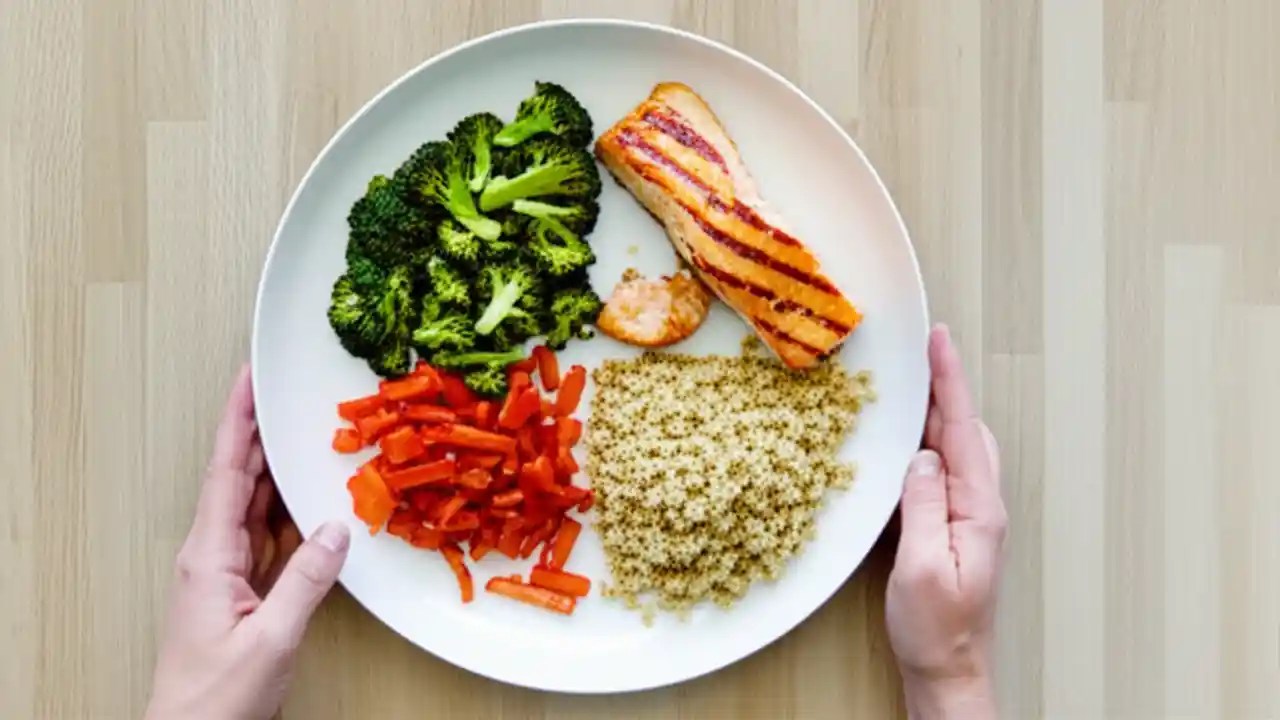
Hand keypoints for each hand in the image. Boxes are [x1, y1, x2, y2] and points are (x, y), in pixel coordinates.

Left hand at [146, 365, 350, 719]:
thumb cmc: (215, 697)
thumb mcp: (270, 638)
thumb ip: (305, 581)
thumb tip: (336, 530)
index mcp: (208, 555)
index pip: (224, 471)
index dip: (237, 421)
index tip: (247, 378)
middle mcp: (211, 554)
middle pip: (238, 477)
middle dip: (258, 430)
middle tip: (284, 391)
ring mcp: (223, 571)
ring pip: (252, 503)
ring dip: (274, 467)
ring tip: (303, 433)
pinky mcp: (239, 589)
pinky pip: (264, 533)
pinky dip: (285, 509)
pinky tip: (306, 498)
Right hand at [886, 325, 1006, 718]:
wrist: (949, 670)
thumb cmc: (936, 627)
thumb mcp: (924, 566)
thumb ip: (924, 506)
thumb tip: (921, 456)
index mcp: (978, 508)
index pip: (963, 429)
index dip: (949, 381)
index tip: (938, 340)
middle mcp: (981, 504)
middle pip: (966, 428)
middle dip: (944, 385)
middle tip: (918, 352)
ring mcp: (971, 515)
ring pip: (958, 445)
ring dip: (937, 411)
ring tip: (910, 385)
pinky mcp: (955, 525)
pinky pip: (945, 468)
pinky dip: (929, 441)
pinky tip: (909, 440)